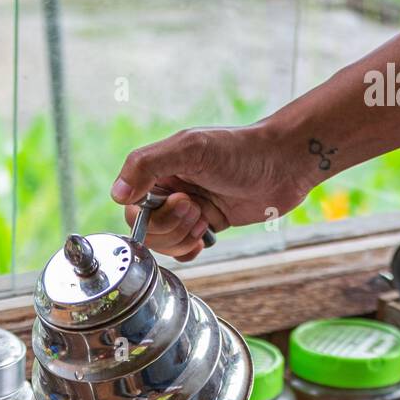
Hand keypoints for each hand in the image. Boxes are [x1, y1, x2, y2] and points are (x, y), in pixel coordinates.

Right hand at [110, 119, 310, 260]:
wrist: (283, 164)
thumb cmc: (241, 151)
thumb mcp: (191, 149)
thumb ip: (148, 165)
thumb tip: (116, 195)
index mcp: (160, 169)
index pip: (133, 208)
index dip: (154, 216)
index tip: (183, 201)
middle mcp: (170, 189)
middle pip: (148, 230)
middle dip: (172, 228)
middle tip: (198, 209)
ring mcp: (188, 208)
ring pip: (166, 243)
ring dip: (184, 238)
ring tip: (206, 218)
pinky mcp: (206, 224)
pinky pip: (184, 249)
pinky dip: (190, 250)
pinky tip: (204, 238)